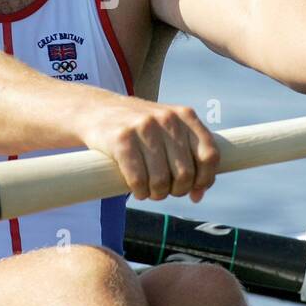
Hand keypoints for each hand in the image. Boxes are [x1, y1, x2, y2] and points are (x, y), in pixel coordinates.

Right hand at [75, 94, 219, 201]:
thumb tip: (198, 195)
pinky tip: (137, 189)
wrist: (95, 110)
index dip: (205, 179)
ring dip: (156, 194)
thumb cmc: (138, 128)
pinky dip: (139, 192)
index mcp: (184, 115)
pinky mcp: (121, 139)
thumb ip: (187, 157)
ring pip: (161, 180)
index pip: (209, 155)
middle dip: (177, 191)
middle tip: (165, 191)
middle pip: (185, 173)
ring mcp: (144, 127)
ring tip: (149, 191)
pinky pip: (138, 180)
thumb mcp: (167, 131)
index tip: (194, 189)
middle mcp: (167, 119)